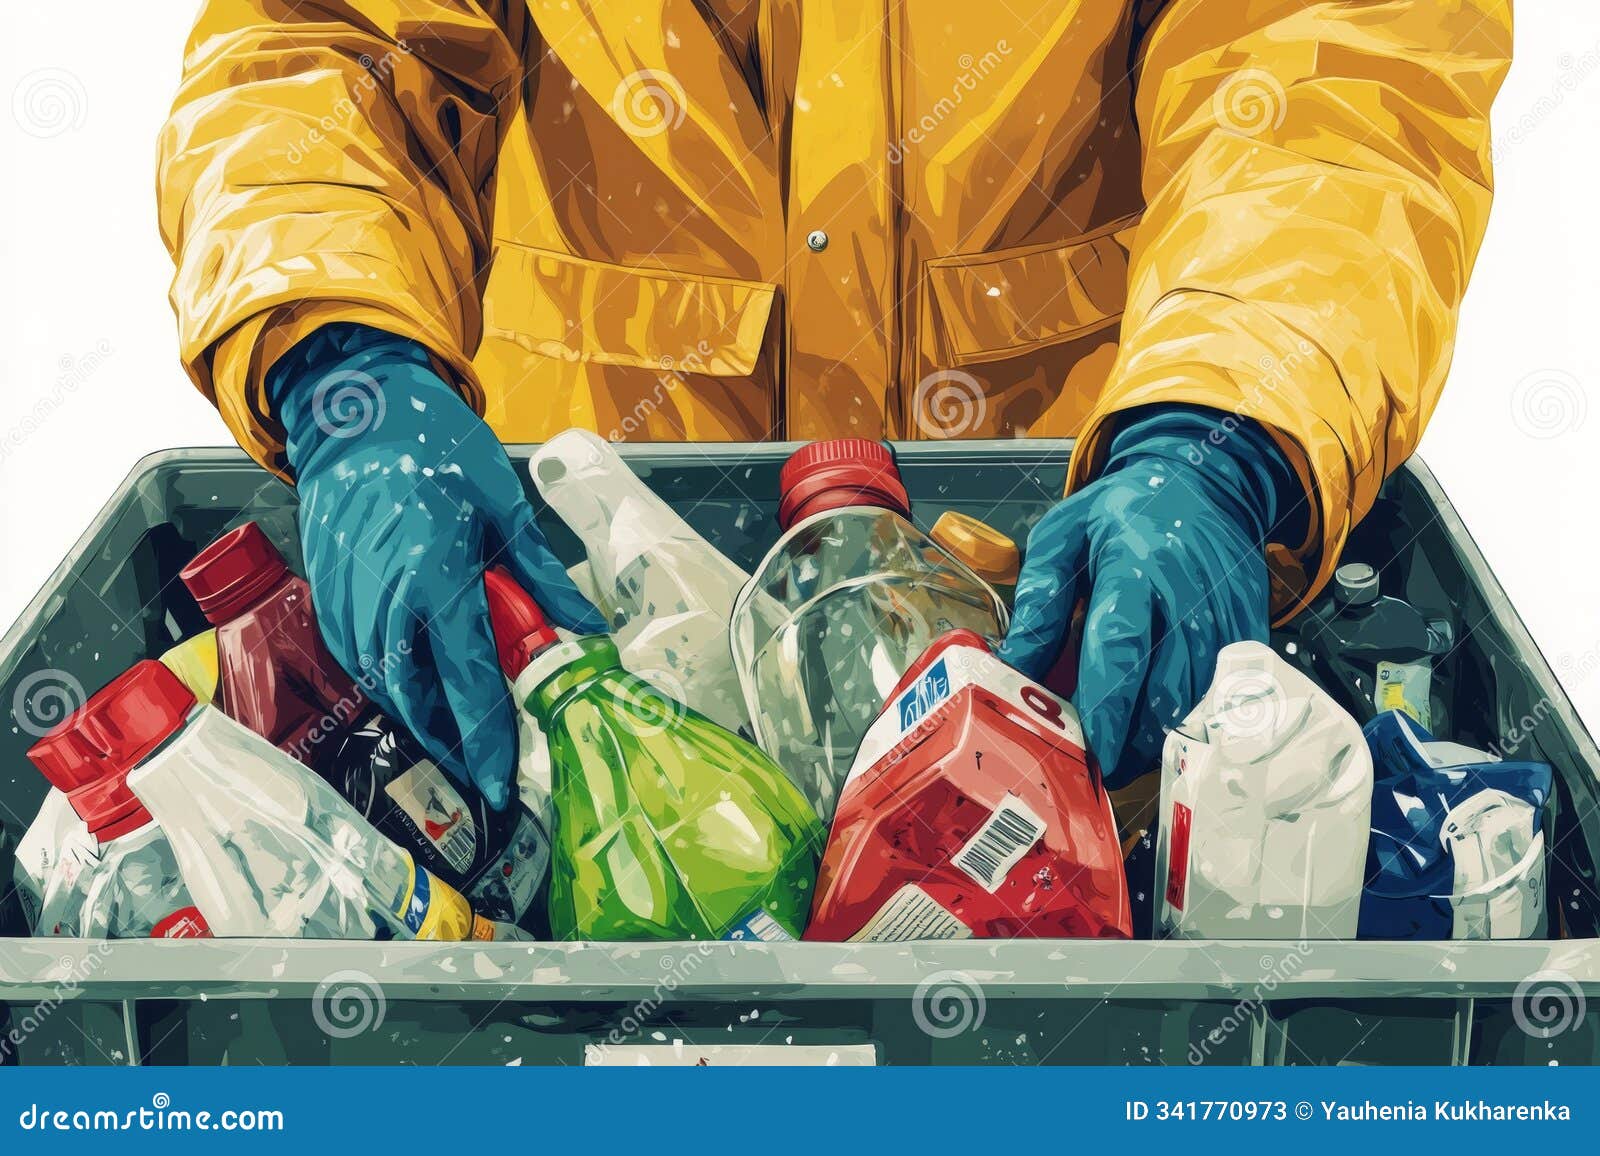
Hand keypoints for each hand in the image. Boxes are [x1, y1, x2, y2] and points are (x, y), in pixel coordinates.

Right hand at [271, 324, 604, 807]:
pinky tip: (420, 689)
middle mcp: (385, 600)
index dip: (486, 740)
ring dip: (422, 718)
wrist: (355, 411)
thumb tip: (587, 628)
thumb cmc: (434, 447)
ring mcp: (347, 601)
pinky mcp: (326, 595)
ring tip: (461, 738)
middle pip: (419, 700)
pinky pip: (359, 658)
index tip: (501, 783)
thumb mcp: (504, 504)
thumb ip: (543, 575)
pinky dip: (391, 682)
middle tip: (486, 773)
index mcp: (436, 578)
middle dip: (452, 745)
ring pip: (385, 686)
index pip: (467, 682)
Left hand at [998, 406, 1294, 787]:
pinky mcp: (1251, 632)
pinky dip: (1189, 722)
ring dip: (1157, 739)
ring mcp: (1227, 616)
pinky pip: (1223, 696)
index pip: (1121, 647)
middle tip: (1093, 764)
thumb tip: (1012, 665)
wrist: (1203, 481)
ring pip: (1198, 704)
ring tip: (1120, 751)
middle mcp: (1189, 594)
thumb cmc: (1125, 512)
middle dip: (1128, 741)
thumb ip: (1039, 601)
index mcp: (1136, 564)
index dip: (1105, 706)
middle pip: (1164, 690)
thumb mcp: (1063, 536)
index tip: (1087, 749)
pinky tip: (1158, 725)